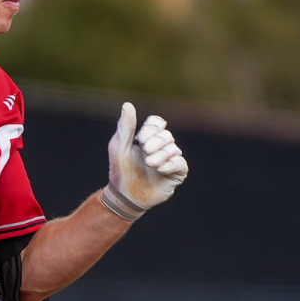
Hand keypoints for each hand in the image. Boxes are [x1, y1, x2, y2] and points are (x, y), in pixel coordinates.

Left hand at [100, 102, 187, 220]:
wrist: (125, 196)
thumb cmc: (120, 171)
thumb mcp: (119, 147)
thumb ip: (125, 127)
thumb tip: (128, 104)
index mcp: (147, 138)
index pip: (157, 123)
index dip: (152, 128)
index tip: (141, 139)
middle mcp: (160, 147)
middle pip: (166, 135)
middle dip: (155, 142)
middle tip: (145, 151)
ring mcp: (170, 160)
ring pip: (173, 148)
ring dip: (160, 155)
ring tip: (149, 164)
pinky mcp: (176, 173)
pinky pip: (180, 163)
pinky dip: (170, 164)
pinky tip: (160, 169)